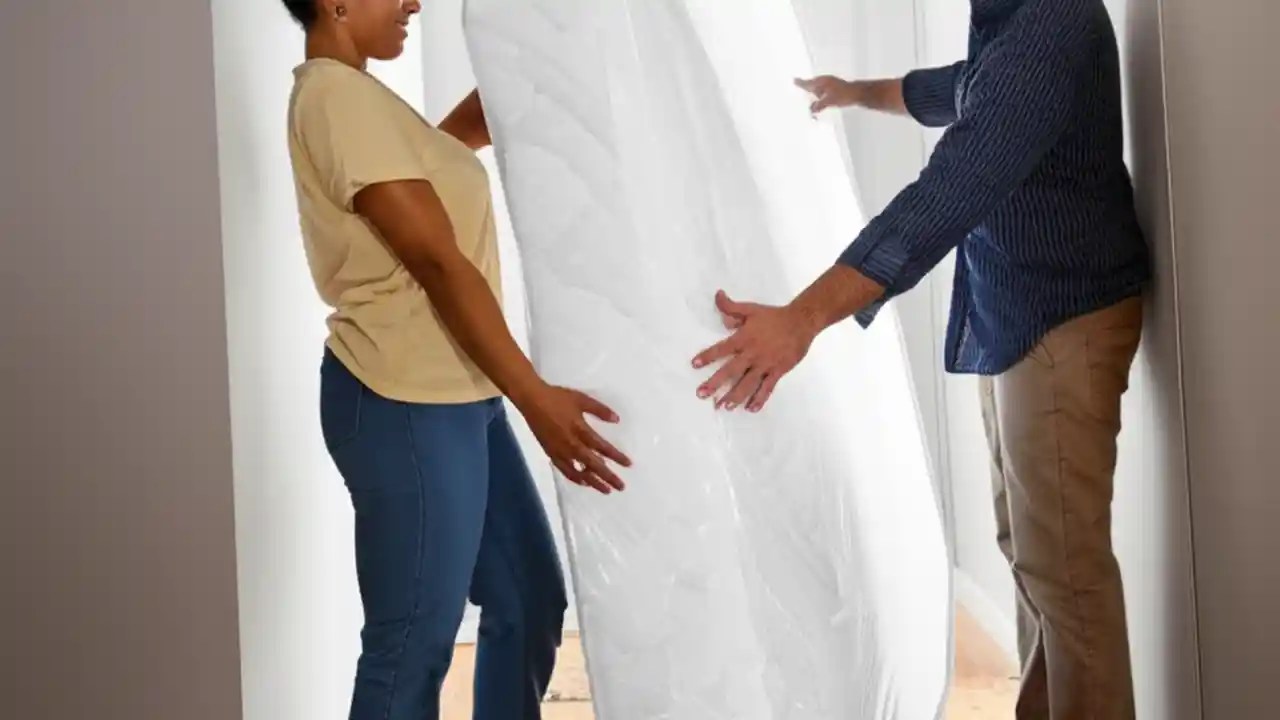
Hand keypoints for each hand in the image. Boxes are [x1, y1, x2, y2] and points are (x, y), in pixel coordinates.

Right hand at [517, 383, 631, 494]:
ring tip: (606, 490)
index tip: (628, 464)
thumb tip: (617, 420)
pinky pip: (565, 470)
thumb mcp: (582, 399)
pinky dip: (575, 478)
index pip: (602, 447)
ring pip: (579, 471)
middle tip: (621, 487)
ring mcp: (560, 451)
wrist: (532, 401)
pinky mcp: (551, 454)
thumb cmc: (558, 398)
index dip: (616, 456)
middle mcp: (571, 444)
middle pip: (593, 465)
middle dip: (608, 476)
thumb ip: (600, 410)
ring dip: (593, 482)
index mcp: (580, 430)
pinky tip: (584, 482)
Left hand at [691, 290, 819, 412]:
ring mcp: (765, 364)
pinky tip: (750, 409)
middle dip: (715, 383)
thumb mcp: (751, 309)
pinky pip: (767, 388)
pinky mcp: (778, 371)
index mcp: (744, 338)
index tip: (695, 364)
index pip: (722, 349)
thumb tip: (717, 295)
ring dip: (735, 396)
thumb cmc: (773, 316)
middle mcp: (752, 353)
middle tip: (702, 394)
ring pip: (748, 383)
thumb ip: (732, 307)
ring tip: (723, 407)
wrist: (801, 321)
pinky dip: (759, 399)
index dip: (708, 356)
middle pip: (731, 371)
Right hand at [795, 76, 862, 113]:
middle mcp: (825, 81)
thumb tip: (810, 110)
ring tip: (809, 96)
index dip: (801, 83)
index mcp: (821, 82)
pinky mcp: (835, 88)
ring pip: (818, 87)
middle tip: (798, 84)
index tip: (793, 80)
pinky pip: (824, 91)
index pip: (807, 83)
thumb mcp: (828, 102)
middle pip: (812, 84)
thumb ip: (818, 106)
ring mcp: (830, 84)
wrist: (858, 93)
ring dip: (814, 91)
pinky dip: (821, 95)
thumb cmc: (843, 95)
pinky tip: (821, 100)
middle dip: (806, 86)